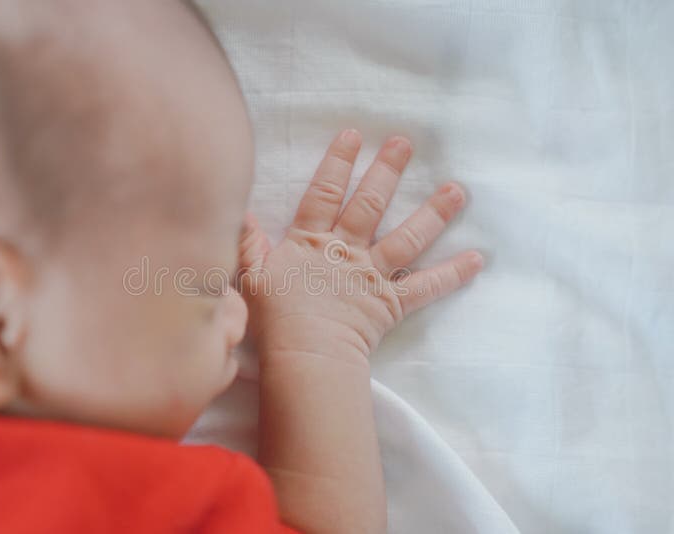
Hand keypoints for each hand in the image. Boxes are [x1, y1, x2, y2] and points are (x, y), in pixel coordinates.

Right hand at [239, 130, 482, 365]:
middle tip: (406, 143)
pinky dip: (452, 274)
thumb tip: (239, 208)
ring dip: (433, 213)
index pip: (325, 193)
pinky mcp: (392, 302)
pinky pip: (425, 287)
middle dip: (387, 171)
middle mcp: (347, 250)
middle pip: (370, 204)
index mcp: (311, 241)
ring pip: (406, 237)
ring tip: (457, 190)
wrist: (305, 353)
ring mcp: (373, 274)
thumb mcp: (250, 274)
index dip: (338, 163)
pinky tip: (476, 260)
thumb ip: (248, 241)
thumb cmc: (275, 317)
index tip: (354, 136)